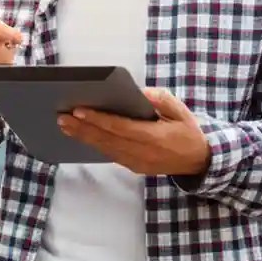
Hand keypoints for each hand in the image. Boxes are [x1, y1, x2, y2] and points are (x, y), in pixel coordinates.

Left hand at [56, 88, 210, 175]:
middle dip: (82, 128)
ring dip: (84, 137)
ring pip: (105, 149)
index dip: (98, 120)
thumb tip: (139, 93)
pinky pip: (111, 155)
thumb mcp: (181, 112)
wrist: (199, 161)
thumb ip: (161, 100)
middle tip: (62, 117)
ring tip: (65, 125)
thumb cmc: (188, 132)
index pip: (120, 128)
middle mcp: (143, 153)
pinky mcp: (134, 167)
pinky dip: (94, 144)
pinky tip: (81, 135)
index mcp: (155, 138)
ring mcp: (138, 163)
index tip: (79, 111)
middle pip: (107, 140)